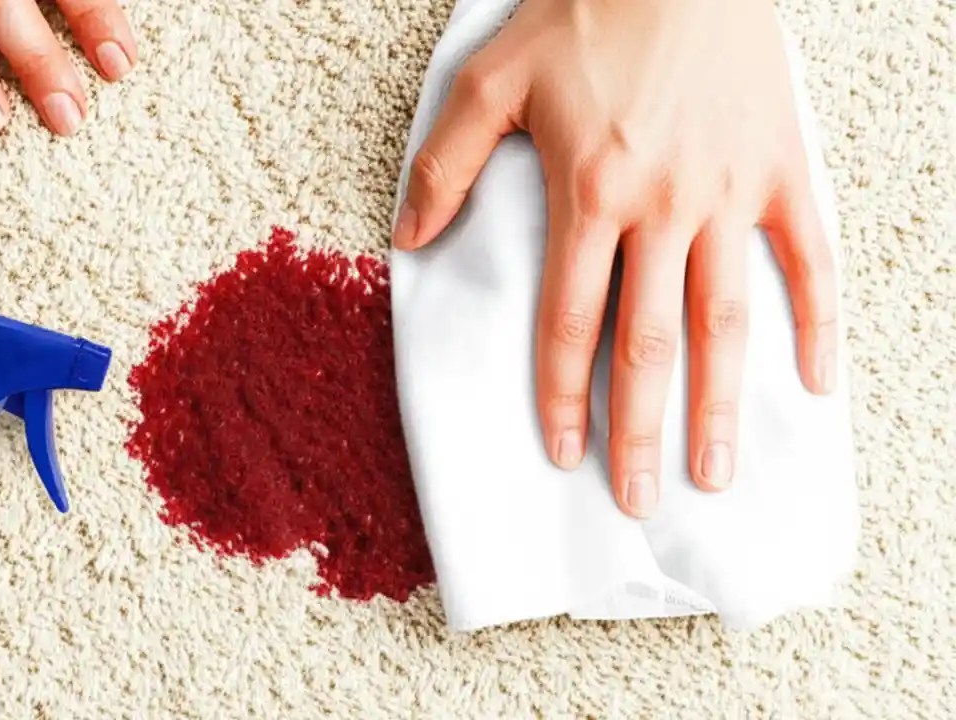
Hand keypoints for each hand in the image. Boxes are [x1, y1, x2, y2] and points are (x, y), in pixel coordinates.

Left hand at [394, 0, 836, 517]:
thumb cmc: (584, 10)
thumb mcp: (493, 77)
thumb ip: (446, 163)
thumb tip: (410, 237)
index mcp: (590, 190)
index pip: (570, 321)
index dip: (563, 395)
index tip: (564, 454)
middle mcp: (664, 205)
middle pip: (647, 343)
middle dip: (639, 429)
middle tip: (638, 500)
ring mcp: (732, 191)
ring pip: (725, 319)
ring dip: (721, 404)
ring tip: (716, 473)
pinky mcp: (784, 170)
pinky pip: (810, 259)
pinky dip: (817, 323)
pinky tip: (814, 385)